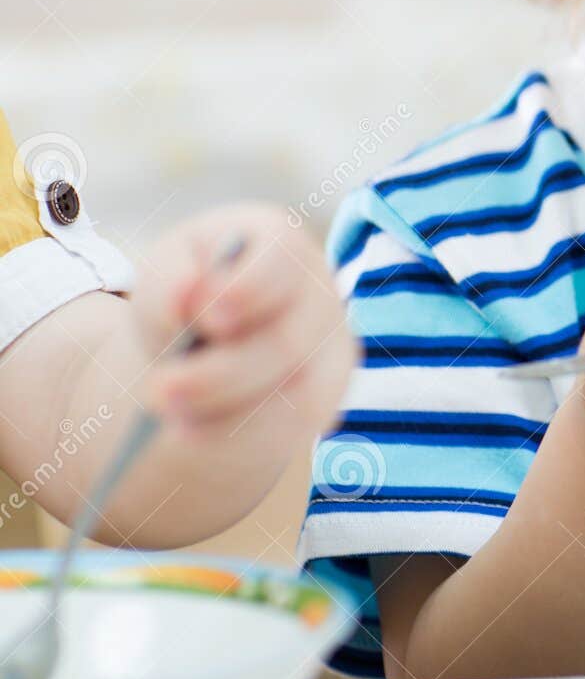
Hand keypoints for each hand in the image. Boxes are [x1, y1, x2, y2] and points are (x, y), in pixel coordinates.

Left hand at [133, 203, 356, 441]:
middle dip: (219, 374)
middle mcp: (318, 294)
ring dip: (222, 410)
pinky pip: (289, 427)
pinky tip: (190, 430)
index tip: (206, 317)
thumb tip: (185, 297)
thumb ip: (170, 278)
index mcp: (280, 245)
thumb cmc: (187, 294)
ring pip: (292, 393)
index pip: (283, 258)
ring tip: (165, 413)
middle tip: (159, 391)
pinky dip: (233, 434)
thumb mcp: (164, 273)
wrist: (201, 343)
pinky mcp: (324, 398)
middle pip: (285, 341)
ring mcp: (330, 349)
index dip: (248, 288)